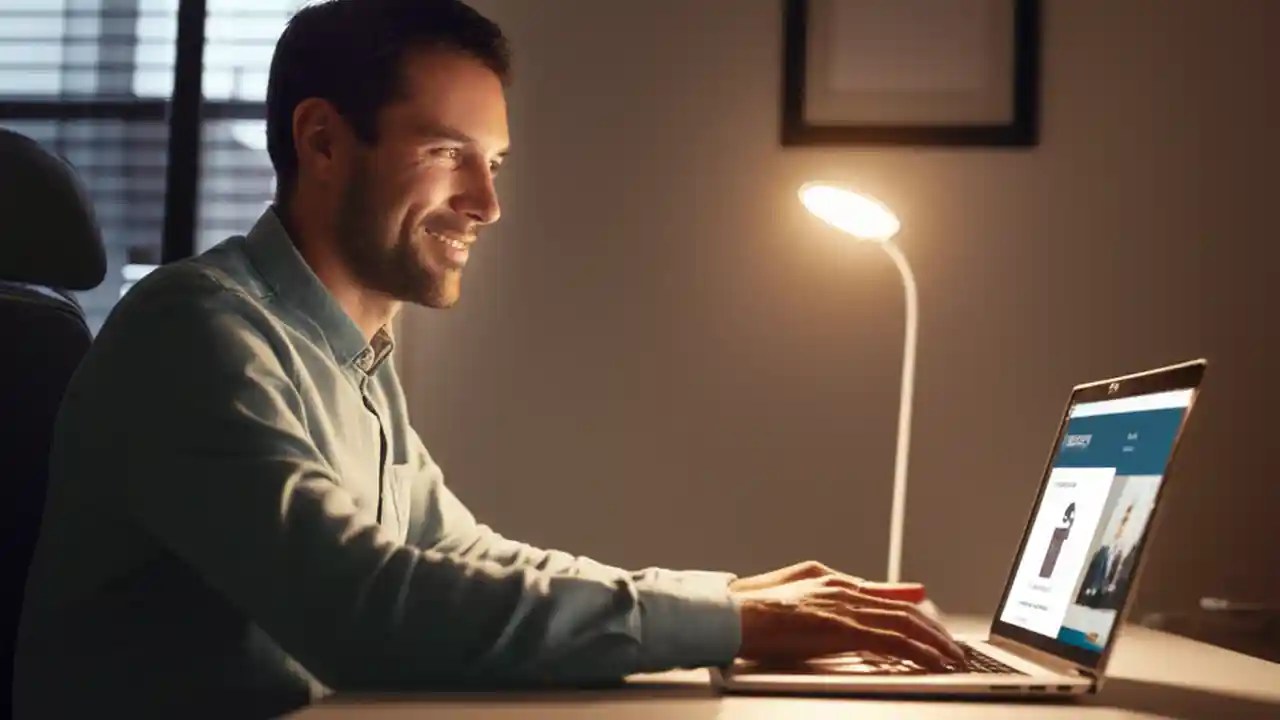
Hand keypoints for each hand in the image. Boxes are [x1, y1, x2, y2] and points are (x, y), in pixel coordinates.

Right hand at [730, 563, 965, 671]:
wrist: (729, 614)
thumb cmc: (750, 607)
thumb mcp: (793, 590)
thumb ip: (827, 590)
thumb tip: (848, 593)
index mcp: (831, 582)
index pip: (883, 596)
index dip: (912, 606)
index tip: (932, 617)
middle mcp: (842, 590)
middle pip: (902, 609)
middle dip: (933, 630)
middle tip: (954, 649)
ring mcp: (843, 607)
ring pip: (903, 623)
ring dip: (934, 642)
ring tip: (954, 659)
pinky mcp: (841, 628)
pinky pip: (891, 640)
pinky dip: (917, 651)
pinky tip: (933, 662)